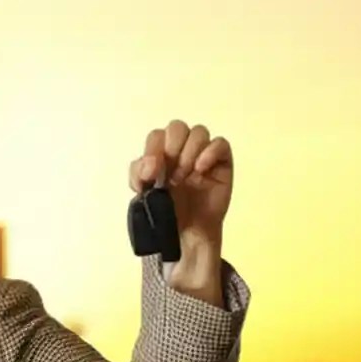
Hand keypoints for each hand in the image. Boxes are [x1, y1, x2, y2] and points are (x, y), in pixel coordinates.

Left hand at [128, 120, 232, 259]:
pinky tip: (200, 171)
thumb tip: (150, 165)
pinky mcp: (221, 163)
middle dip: (172, 147)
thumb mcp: (143, 195)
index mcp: (160, 154)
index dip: (153, 150)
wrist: (186, 235)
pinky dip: (209, 153)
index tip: (152, 173)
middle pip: (177, 127)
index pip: (156, 136)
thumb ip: (139, 175)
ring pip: (199, 132)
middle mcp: (181, 150)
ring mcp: (202, 155)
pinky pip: (220, 143)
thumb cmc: (166, 212)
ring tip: (184, 177)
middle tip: (170, 173)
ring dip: (189, 153)